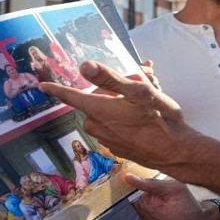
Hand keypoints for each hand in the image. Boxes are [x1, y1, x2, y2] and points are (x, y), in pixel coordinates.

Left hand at [40, 62, 202, 172]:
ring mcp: (107, 140)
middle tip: (136, 86)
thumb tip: (84, 66)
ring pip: (106, 114)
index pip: (70, 96)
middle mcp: (98, 126)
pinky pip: (114, 128)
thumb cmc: (161, 120)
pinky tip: (144, 120)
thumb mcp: (139, 91)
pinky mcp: (117, 148)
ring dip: (119, 105)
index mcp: (99, 110)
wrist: (176, 153)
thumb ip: (110, 78)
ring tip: (144, 105)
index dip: (56, 88)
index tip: (43, 85)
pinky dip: (124, 120)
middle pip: (94, 101)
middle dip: (111, 92)